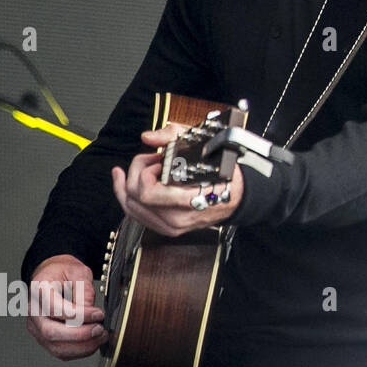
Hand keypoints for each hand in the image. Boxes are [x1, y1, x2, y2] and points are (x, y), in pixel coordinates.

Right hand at [26, 254, 105, 360]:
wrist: (53, 276)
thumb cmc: (63, 273)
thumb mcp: (78, 271)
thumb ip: (84, 289)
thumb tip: (89, 309)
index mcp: (39, 290)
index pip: (54, 308)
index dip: (79, 315)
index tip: (99, 313)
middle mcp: (33, 311)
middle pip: (51, 332)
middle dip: (80, 335)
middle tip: (100, 329)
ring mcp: (37, 327)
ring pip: (54, 346)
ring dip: (81, 346)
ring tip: (101, 336)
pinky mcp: (44, 337)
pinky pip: (59, 352)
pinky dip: (78, 352)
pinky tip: (93, 343)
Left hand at [111, 126, 243, 236]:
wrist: (237, 196)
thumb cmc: (222, 173)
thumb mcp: (203, 145)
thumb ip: (173, 136)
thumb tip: (148, 138)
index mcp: (188, 200)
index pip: (147, 193)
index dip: (146, 171)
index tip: (158, 159)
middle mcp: (178, 218)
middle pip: (134, 198)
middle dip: (136, 172)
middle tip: (150, 160)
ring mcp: (172, 226)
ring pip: (131, 208)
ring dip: (129, 185)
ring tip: (141, 169)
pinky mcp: (167, 229)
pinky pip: (138, 216)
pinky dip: (130, 199)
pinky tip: (129, 184)